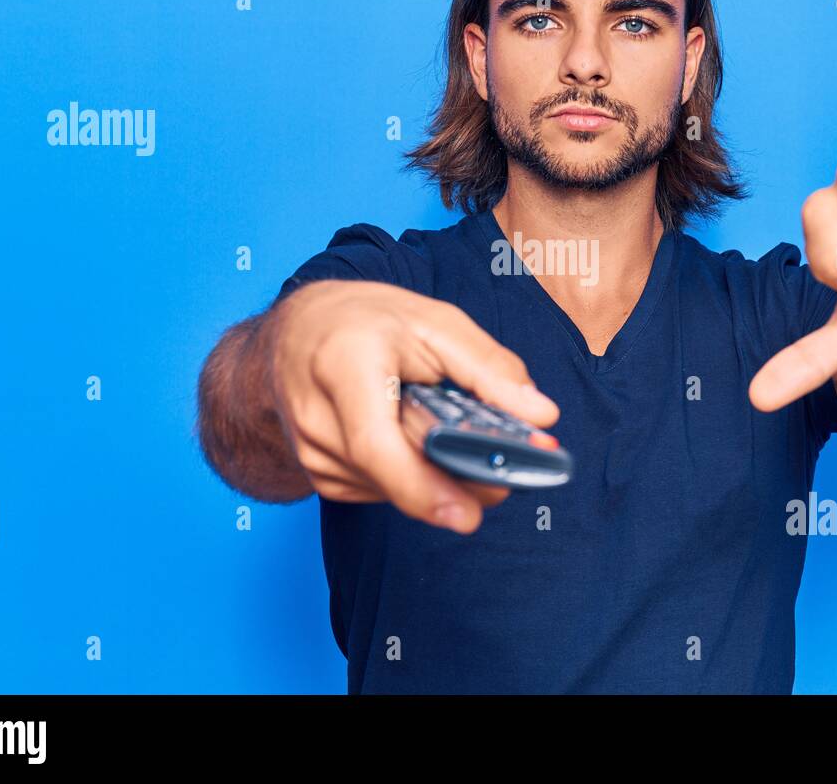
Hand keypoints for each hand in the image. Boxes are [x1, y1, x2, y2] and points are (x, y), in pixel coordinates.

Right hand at [269, 280, 559, 532]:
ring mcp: (312, 454)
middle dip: (457, 483)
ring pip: (394, 489)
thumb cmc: (367, 320)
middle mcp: (317, 417)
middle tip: (506, 480)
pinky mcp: (320, 476)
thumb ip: (490, 367)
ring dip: (437, 476)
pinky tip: (417, 441)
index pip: (377, 445)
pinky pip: (383, 490)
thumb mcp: (435, 321)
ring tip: (456, 439)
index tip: (469, 515)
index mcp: (343, 364)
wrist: (295, 331)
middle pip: (393, 476)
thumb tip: (541, 416)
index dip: (423, 487)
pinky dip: (412, 474)